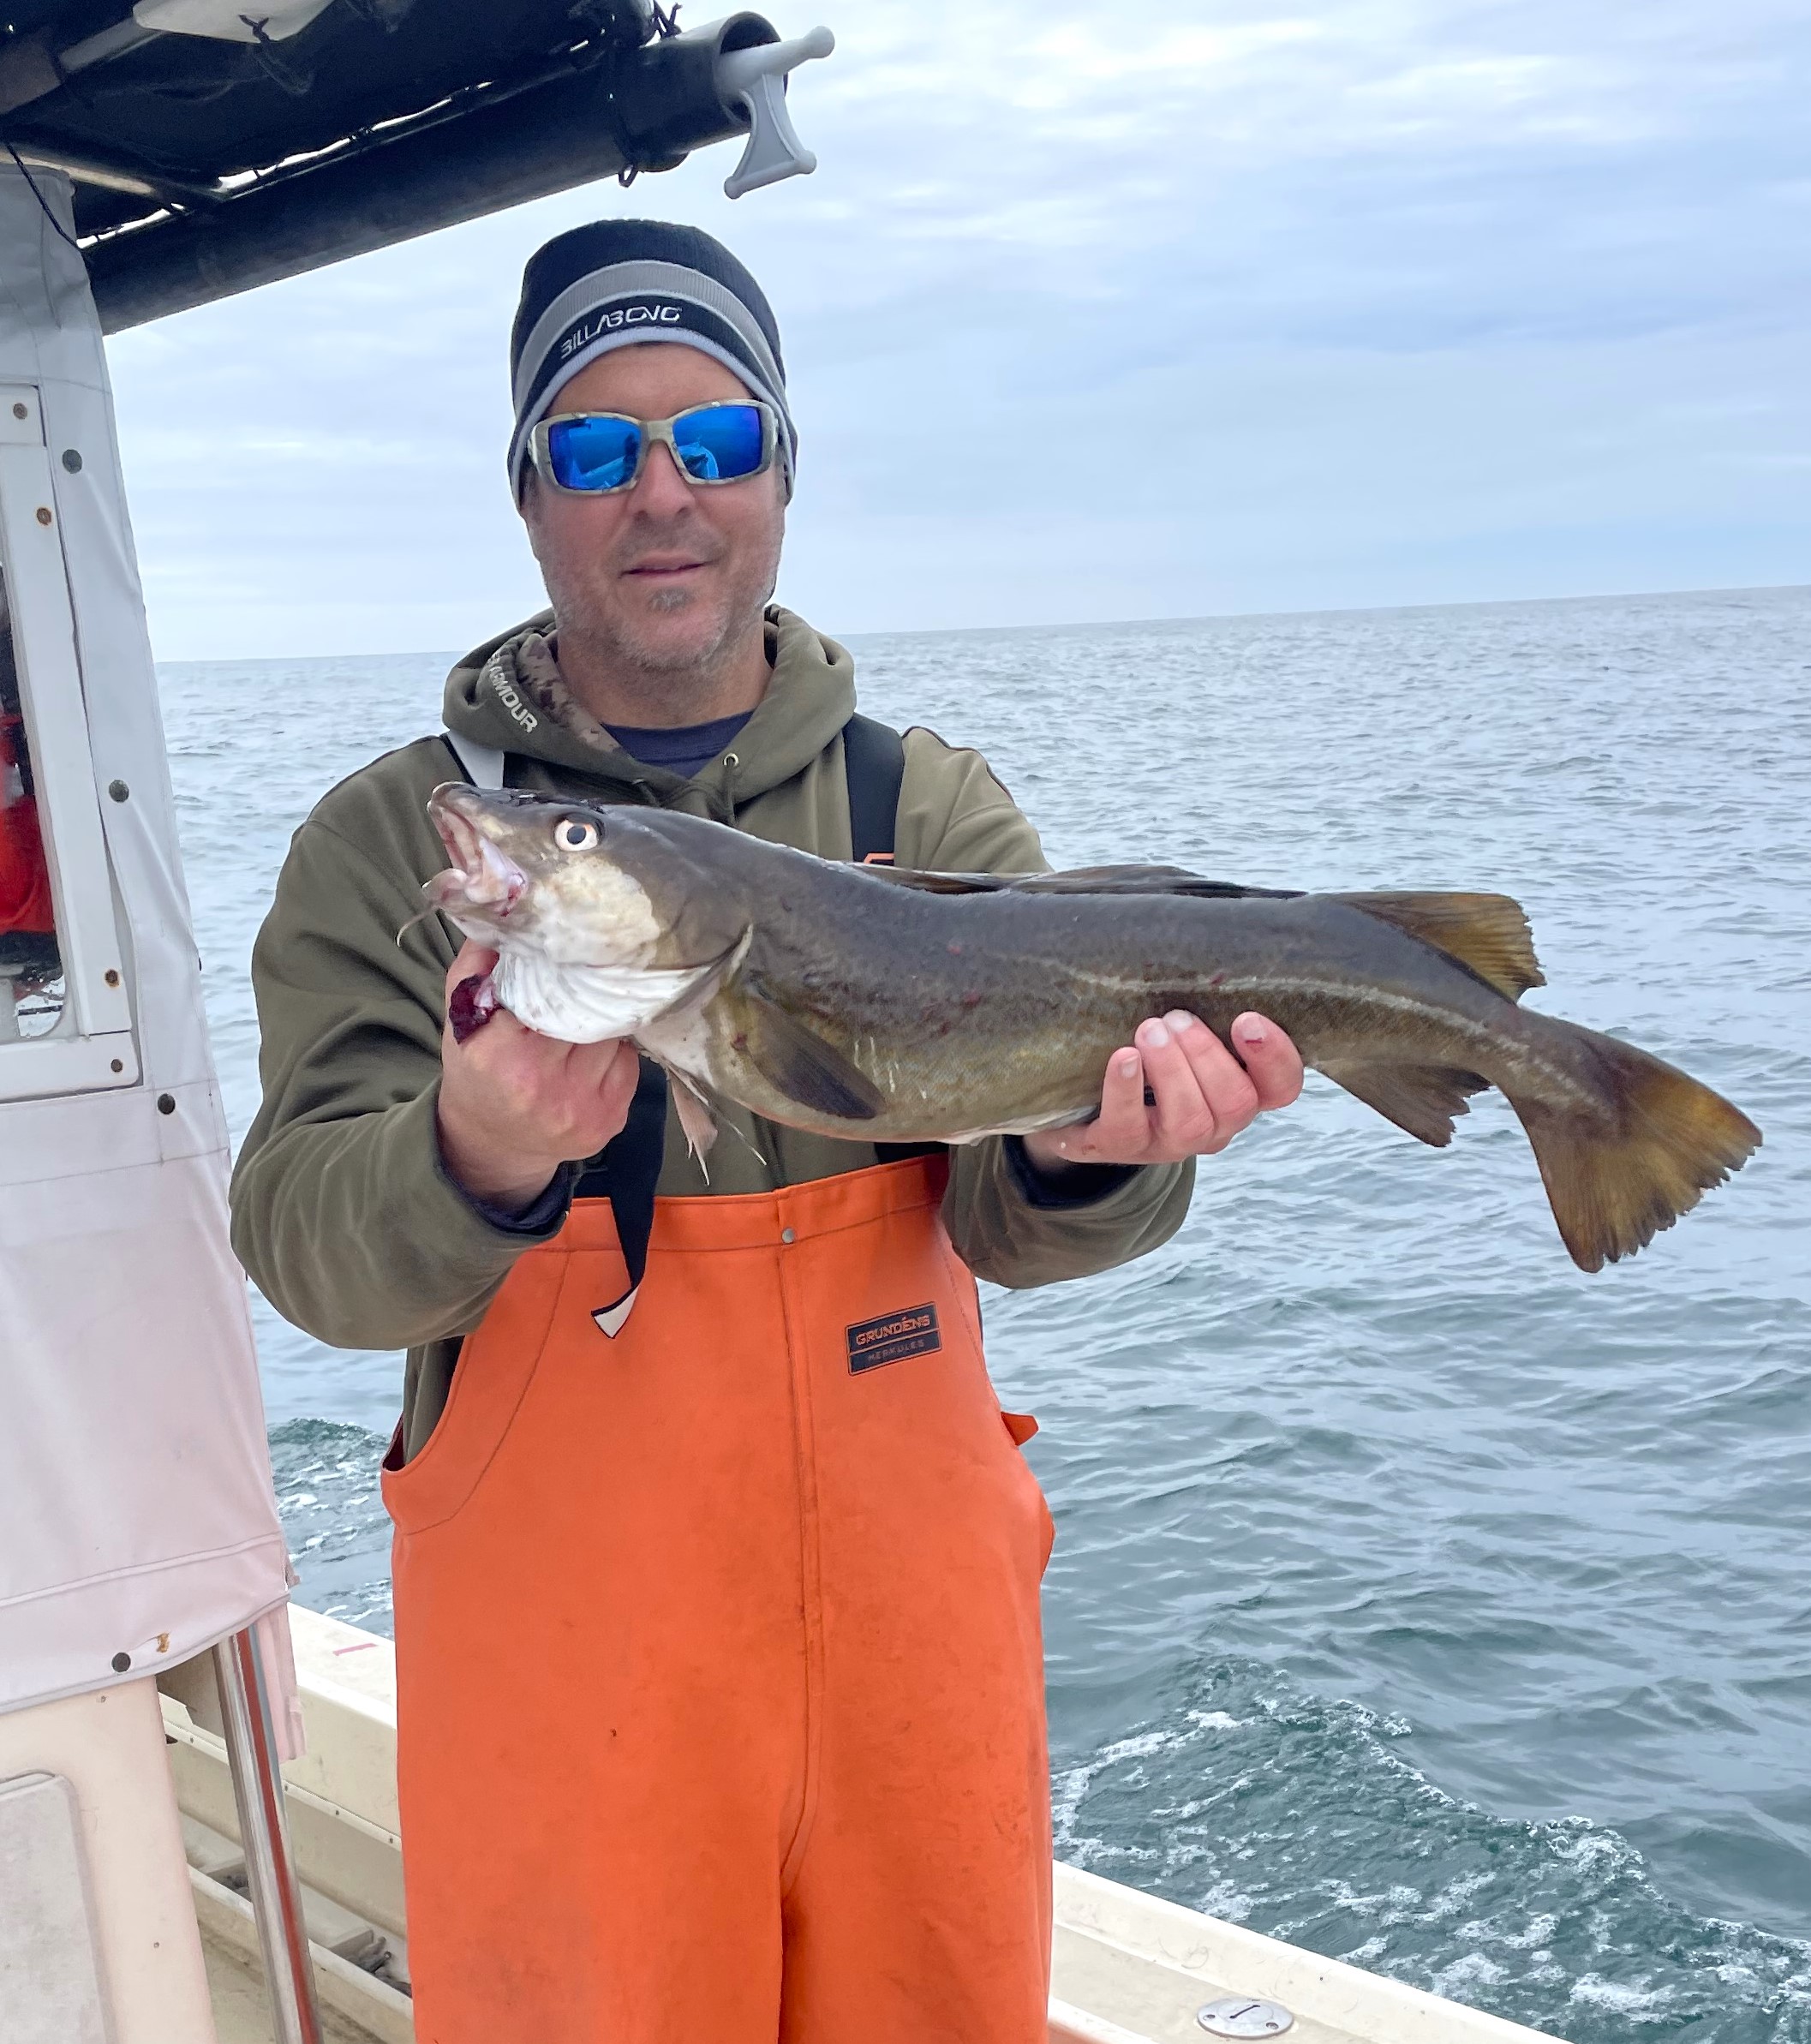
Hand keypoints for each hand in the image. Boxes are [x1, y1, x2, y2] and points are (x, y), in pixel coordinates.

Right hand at [435, 942, 640, 1213]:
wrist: (491, 1141)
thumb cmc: (476, 1068)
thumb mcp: (460, 1014)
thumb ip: (478, 962)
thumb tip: (514, 908)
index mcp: (501, 1053)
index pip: (548, 992)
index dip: (564, 967)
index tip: (570, 948)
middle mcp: (544, 1086)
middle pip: (589, 1011)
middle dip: (591, 988)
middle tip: (592, 968)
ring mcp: (583, 1107)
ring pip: (616, 1034)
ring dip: (607, 1017)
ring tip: (589, 1012)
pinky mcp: (611, 1119)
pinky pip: (630, 1061)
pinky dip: (617, 1048)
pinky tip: (595, 1048)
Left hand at [1021, 1010, 1302, 1173]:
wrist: (1081, 1096)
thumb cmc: (1147, 1046)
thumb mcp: (1183, 1026)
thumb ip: (1205, 997)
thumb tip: (1206, 930)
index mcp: (1241, 1090)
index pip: (1282, 1086)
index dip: (1274, 1057)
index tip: (1247, 1019)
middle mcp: (1215, 1124)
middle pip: (1237, 1102)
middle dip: (1208, 1055)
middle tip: (1177, 1017)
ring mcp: (1169, 1141)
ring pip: (1192, 1121)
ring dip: (1172, 1069)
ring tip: (1149, 1028)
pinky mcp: (1121, 1147)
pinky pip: (1129, 1128)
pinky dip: (1127, 1089)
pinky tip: (1122, 1057)